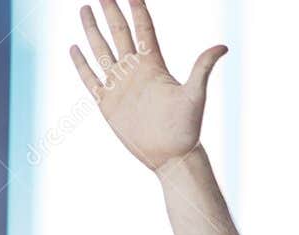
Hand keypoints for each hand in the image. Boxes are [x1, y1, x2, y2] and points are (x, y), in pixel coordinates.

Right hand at [71, 0, 226, 172]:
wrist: (171, 156)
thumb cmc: (187, 129)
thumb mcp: (195, 95)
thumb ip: (203, 68)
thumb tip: (224, 46)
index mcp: (153, 65)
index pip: (143, 29)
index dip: (137, 9)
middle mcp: (134, 71)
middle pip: (119, 33)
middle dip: (111, 11)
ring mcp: (119, 86)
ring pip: (101, 51)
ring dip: (92, 30)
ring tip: (85, 9)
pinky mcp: (107, 103)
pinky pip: (90, 79)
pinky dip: (82, 64)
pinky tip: (74, 48)